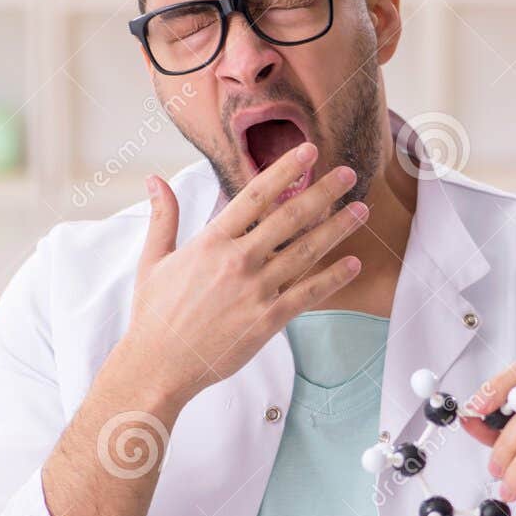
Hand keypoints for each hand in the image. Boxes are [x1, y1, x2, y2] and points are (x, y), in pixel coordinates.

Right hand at [125, 141, 364, 407]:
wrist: (159, 365)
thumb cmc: (154, 315)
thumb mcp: (153, 260)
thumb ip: (163, 217)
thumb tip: (155, 180)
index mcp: (211, 242)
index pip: (256, 194)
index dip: (285, 169)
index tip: (308, 151)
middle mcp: (238, 261)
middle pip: (290, 217)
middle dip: (324, 192)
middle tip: (349, 173)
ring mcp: (256, 290)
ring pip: (306, 251)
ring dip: (337, 229)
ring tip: (361, 211)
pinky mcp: (268, 319)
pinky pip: (308, 293)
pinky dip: (333, 278)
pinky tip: (352, 264)